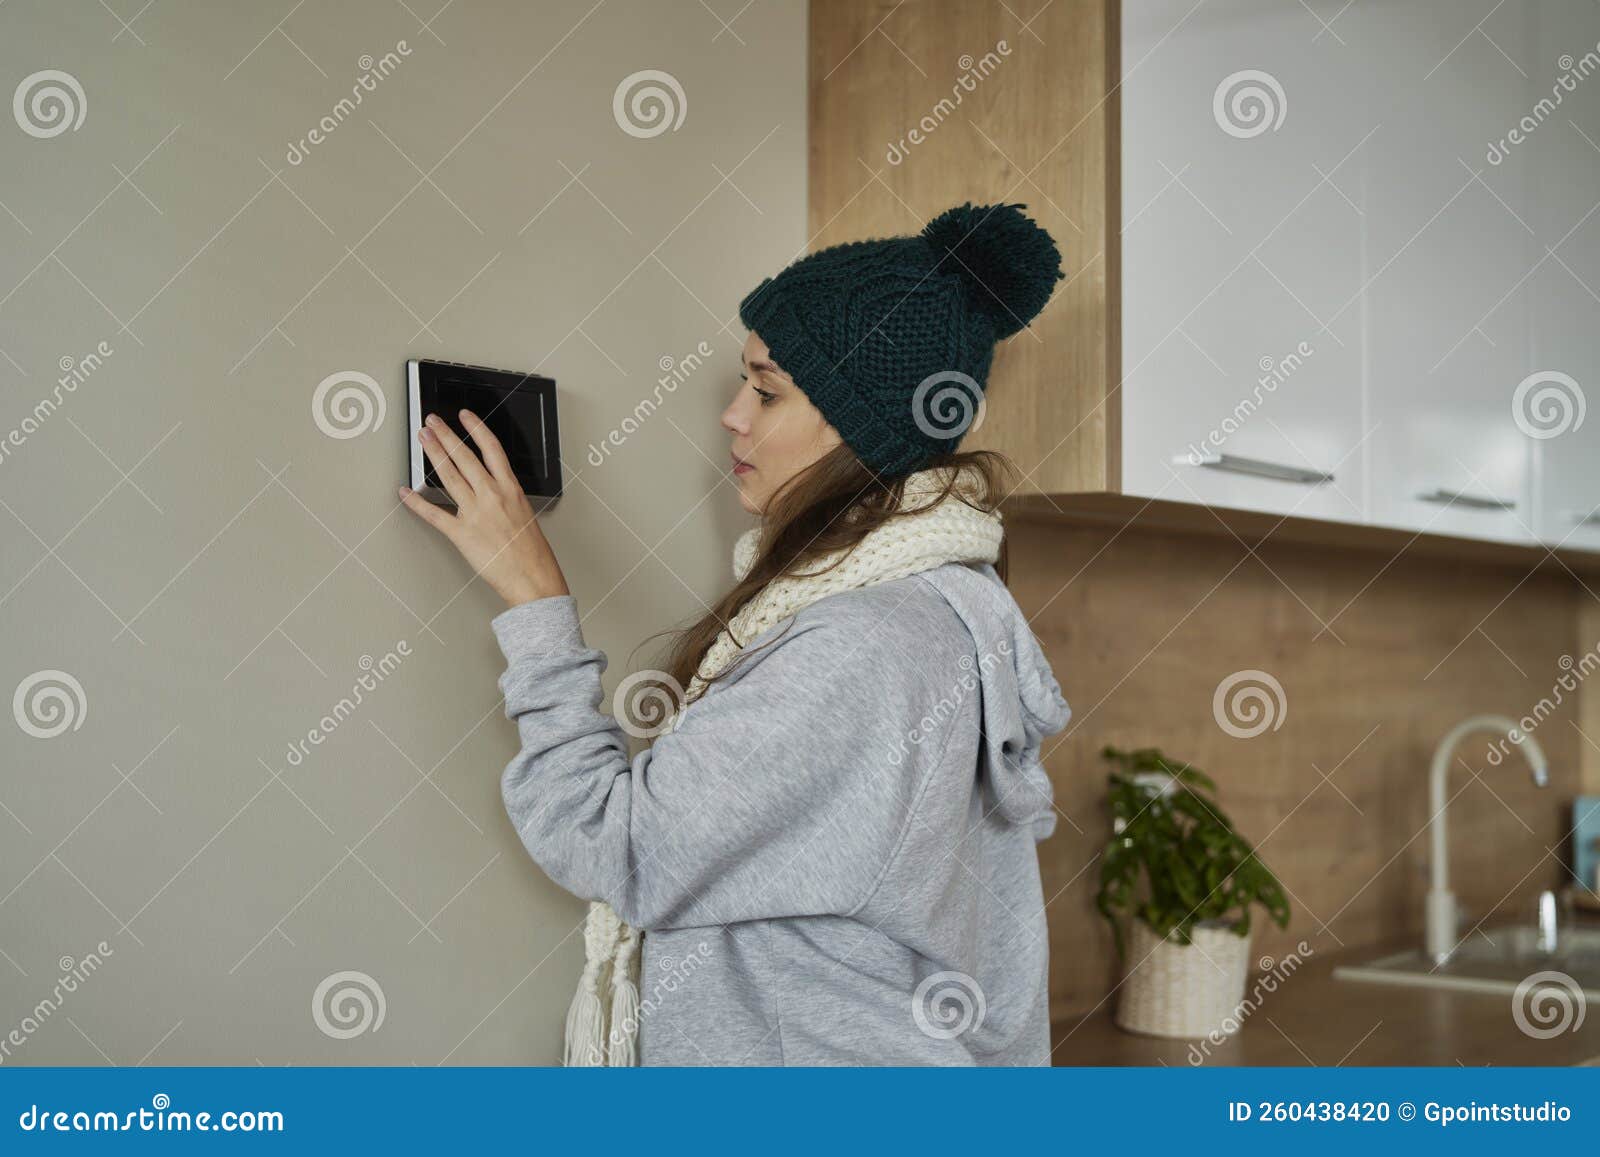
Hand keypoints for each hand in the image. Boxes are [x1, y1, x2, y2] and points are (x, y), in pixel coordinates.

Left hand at [398, 409, 569, 607]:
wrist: (533, 578)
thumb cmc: (533, 553)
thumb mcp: (526, 515)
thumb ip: (507, 499)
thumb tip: (494, 491)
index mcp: (510, 490)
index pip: (491, 449)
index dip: (476, 428)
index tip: (465, 416)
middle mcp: (492, 496)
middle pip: (464, 457)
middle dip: (445, 435)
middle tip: (431, 422)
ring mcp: (475, 513)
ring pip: (449, 476)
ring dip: (433, 454)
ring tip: (422, 440)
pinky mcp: (461, 534)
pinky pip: (434, 514)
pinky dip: (416, 503)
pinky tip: (405, 492)